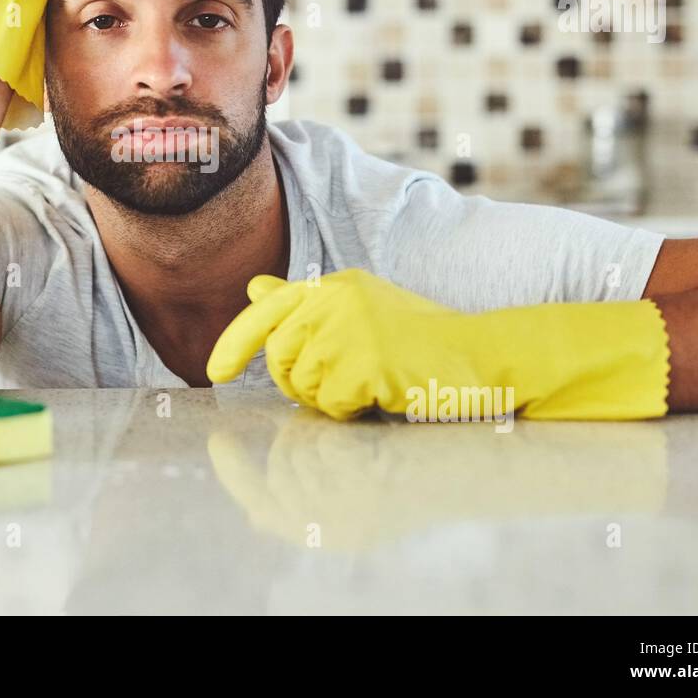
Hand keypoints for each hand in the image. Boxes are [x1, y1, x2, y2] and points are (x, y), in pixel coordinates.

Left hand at [206, 269, 670, 421]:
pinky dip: (352, 411)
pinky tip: (382, 396)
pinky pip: (332, 404)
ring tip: (369, 386)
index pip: (266, 313)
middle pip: (280, 359)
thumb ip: (305, 304)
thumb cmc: (420, 341)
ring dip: (330, 400)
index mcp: (333, 285)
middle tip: (342, 388)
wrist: (483, 358)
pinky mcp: (369, 359)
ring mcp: (353, 328)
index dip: (235, 344)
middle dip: (299, 385)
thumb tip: (255, 291)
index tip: (214, 373)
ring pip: (303, 385)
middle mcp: (337, 299)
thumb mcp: (359, 312)